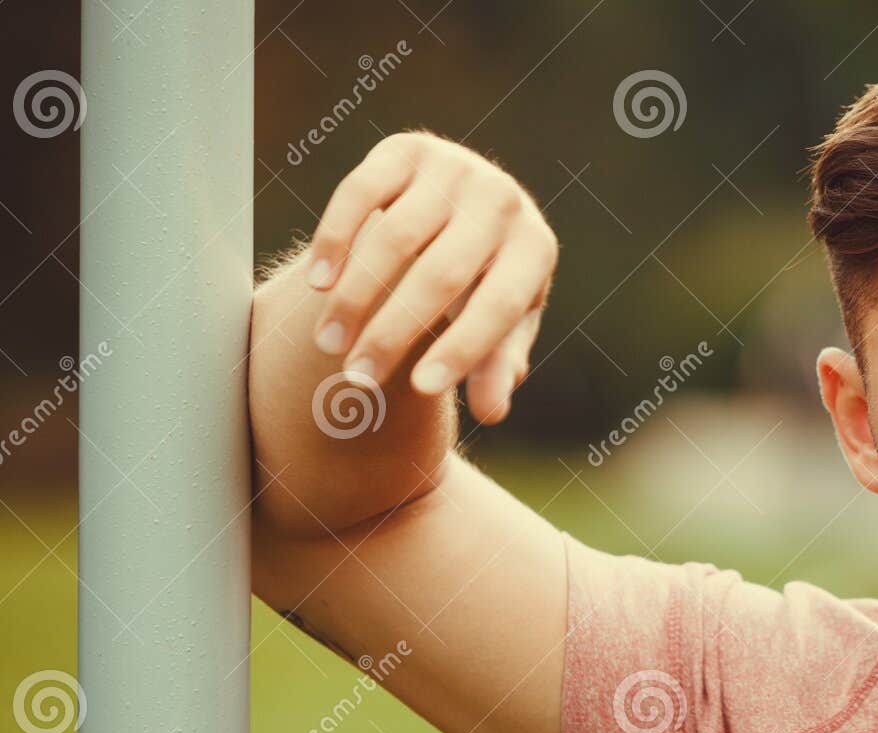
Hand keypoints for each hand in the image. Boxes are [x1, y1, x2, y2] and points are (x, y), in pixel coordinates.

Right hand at [303, 131, 556, 423]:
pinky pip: (360, 193)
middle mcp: (501, 200)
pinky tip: (317, 285)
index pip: (499, 305)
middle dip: (395, 333)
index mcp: (534, 248)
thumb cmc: (490, 281)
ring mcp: (453, 168)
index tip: (422, 390)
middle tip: (358, 379)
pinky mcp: (405, 149)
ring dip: (356, 296)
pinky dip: (335, 240)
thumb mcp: (505, 323)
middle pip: (443, 276)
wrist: (473, 205)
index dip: (462, 349)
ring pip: (395, 238)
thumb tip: (493, 412)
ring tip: (329, 345)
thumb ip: (497, 364)